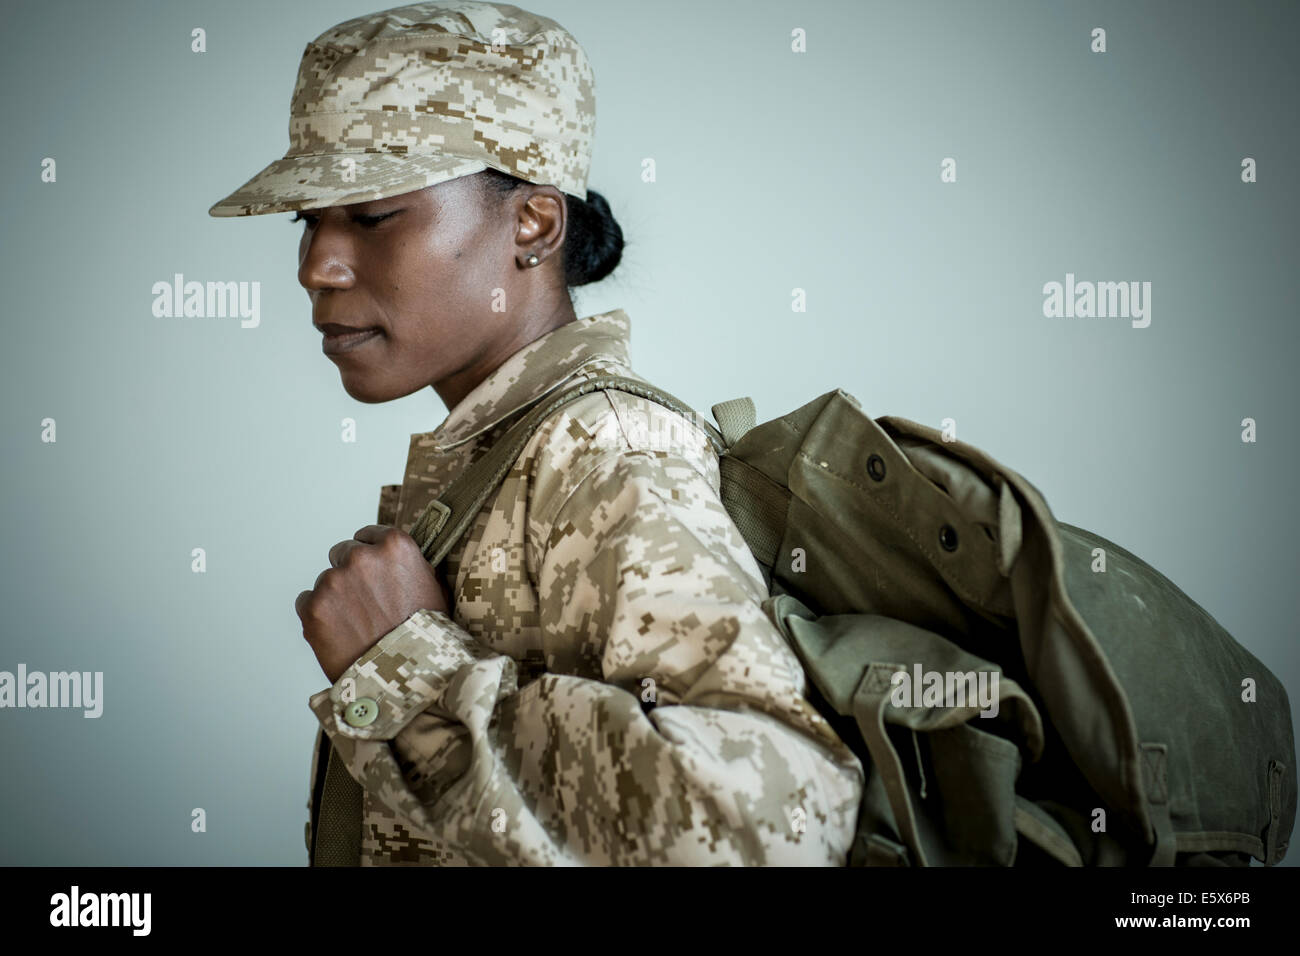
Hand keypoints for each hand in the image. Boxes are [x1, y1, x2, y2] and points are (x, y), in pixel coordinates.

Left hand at [295, 525, 449, 683]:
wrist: (405, 677)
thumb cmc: (425, 637)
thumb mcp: (432, 588)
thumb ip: (409, 565)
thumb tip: (394, 558)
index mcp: (394, 546)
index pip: (369, 534)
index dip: (371, 554)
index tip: (373, 571)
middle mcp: (361, 557)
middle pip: (342, 552)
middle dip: (351, 574)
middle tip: (365, 603)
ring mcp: (334, 581)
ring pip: (325, 580)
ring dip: (336, 597)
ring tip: (356, 626)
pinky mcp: (313, 607)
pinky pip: (306, 602)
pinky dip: (318, 616)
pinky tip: (339, 633)